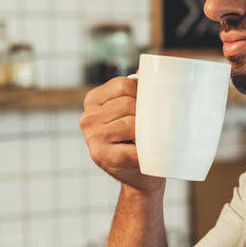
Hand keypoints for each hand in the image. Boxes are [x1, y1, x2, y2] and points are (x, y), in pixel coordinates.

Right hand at [79, 74, 165, 194]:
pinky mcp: (100, 156)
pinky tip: (148, 155)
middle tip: (158, 126)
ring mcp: (91, 137)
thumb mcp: (134, 111)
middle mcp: (87, 118)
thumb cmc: (140, 139)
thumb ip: (138, 91)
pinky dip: (144, 152)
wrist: (140, 177)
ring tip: (152, 139)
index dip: (144, 92)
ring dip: (148, 133)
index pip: (123, 84)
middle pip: (128, 104)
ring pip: (131, 124)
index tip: (153, 105)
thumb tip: (154, 69)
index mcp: (93, 101)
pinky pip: (130, 149)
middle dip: (148, 114)